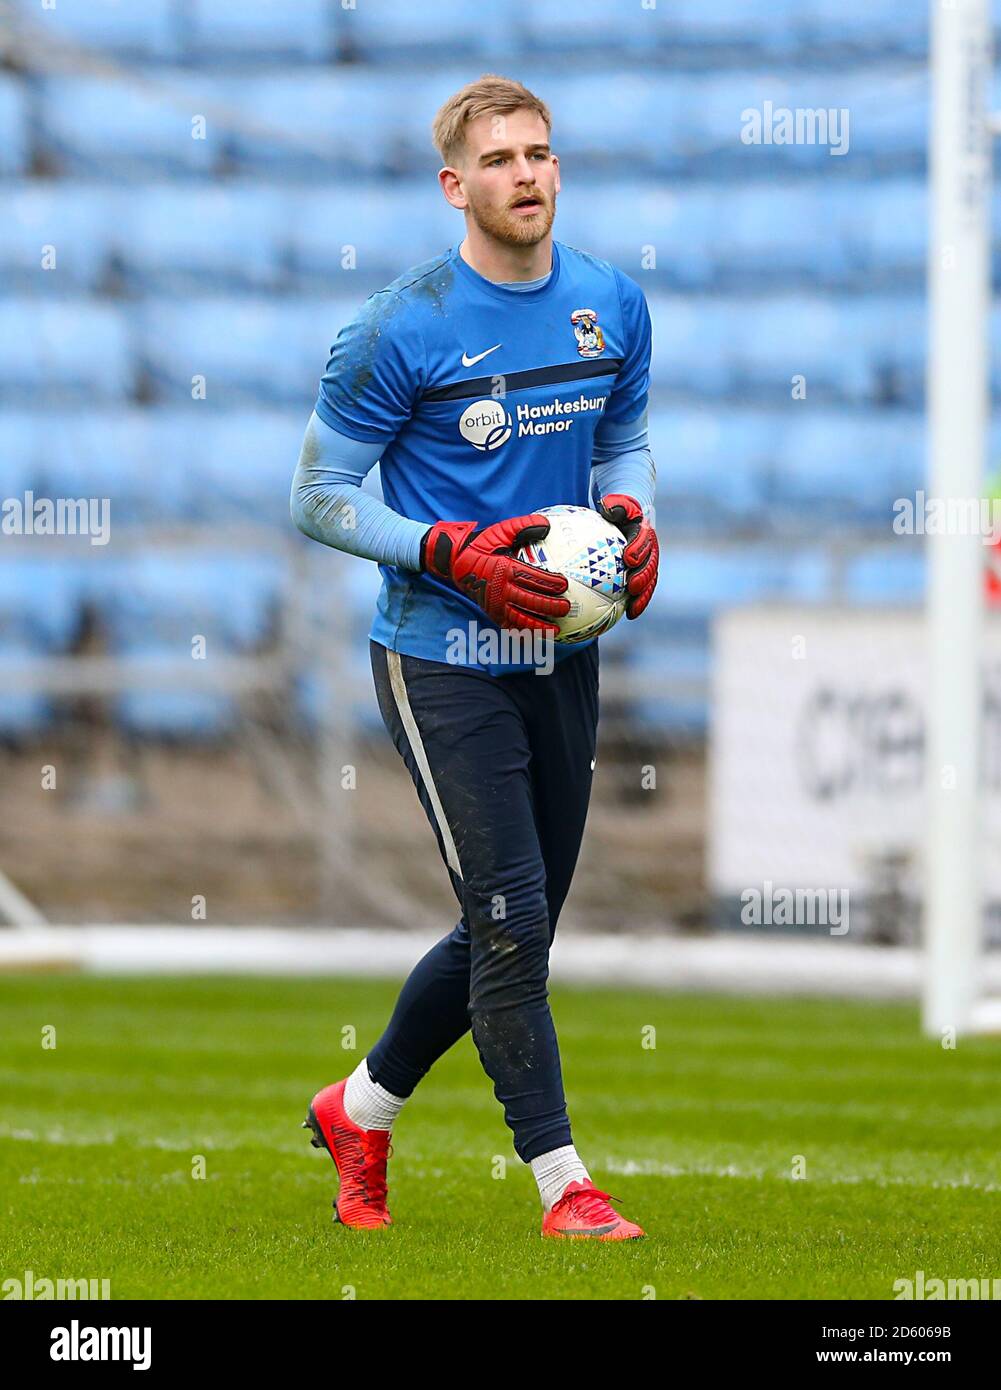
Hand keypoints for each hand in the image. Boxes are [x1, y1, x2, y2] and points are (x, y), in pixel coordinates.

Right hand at [421, 514, 570, 633]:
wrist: (455, 561)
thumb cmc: (481, 544)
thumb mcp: (500, 531)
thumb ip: (523, 526)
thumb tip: (547, 525)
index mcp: (505, 569)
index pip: (532, 578)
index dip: (550, 583)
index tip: (564, 585)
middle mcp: (501, 589)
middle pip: (530, 601)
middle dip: (550, 606)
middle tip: (566, 607)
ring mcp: (495, 604)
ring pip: (521, 618)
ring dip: (540, 625)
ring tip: (556, 629)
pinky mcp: (491, 612)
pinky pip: (508, 625)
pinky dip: (523, 632)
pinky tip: (536, 635)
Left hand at [598, 493, 658, 618]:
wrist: (627, 516)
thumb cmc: (617, 510)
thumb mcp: (616, 504)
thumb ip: (616, 505)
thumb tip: (610, 507)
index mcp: (644, 529)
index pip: (643, 538)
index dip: (638, 548)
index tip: (629, 558)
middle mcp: (650, 548)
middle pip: (650, 564)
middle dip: (643, 576)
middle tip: (632, 586)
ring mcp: (648, 562)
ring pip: (649, 580)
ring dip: (643, 596)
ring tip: (633, 610)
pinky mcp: (643, 574)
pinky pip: (642, 589)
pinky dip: (637, 602)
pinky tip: (628, 615)